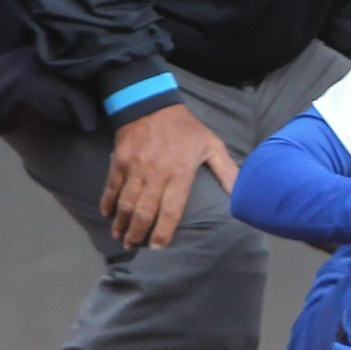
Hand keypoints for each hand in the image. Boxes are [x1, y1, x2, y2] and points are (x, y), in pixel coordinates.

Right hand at [99, 104, 238, 248]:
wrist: (151, 102)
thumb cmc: (186, 128)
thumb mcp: (212, 145)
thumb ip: (227, 171)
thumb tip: (242, 194)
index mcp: (180, 172)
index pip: (171, 209)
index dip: (164, 231)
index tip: (158, 247)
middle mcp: (156, 173)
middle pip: (145, 210)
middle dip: (138, 232)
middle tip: (134, 247)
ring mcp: (135, 167)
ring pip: (126, 202)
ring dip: (122, 222)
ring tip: (121, 237)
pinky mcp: (119, 161)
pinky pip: (112, 186)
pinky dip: (108, 202)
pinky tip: (108, 215)